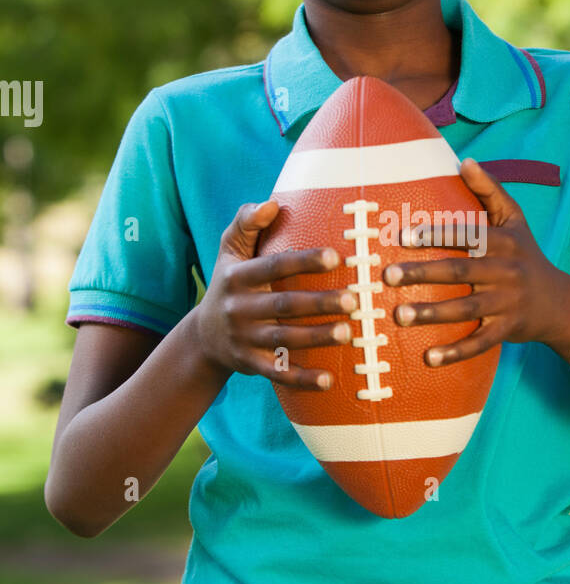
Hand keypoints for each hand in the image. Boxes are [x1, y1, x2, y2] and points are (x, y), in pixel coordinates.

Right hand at [192, 200, 357, 388]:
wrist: (202, 338)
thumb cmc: (229, 284)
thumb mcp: (228, 251)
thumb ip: (246, 223)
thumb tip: (271, 204)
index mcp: (237, 277)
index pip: (274, 266)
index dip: (304, 261)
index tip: (336, 257)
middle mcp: (239, 308)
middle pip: (284, 305)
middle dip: (319, 303)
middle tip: (353, 299)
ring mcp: (244, 339)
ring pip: (284, 339)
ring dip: (317, 337)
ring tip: (348, 333)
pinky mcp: (250, 365)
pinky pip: (278, 373)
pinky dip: (302, 379)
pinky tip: (329, 380)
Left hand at [381, 157, 566, 365]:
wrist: (560, 302)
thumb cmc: (526, 254)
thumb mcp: (515, 220)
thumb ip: (490, 190)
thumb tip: (464, 160)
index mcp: (503, 242)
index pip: (466, 235)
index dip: (435, 233)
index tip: (402, 235)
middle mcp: (506, 271)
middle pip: (460, 271)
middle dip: (423, 273)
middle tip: (388, 275)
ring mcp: (507, 303)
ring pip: (466, 309)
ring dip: (432, 313)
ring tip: (399, 315)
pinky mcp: (507, 331)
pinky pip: (480, 343)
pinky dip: (455, 352)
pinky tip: (428, 359)